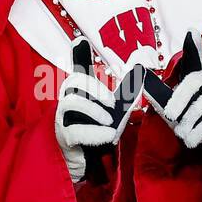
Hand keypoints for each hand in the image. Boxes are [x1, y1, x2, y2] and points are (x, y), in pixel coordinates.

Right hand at [55, 38, 143, 181]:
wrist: (84, 160)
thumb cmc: (97, 131)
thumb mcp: (111, 111)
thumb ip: (123, 92)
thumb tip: (139, 69)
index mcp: (79, 92)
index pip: (78, 71)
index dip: (79, 55)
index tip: (81, 40)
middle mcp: (67, 101)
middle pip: (75, 83)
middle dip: (96, 90)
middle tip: (112, 102)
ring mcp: (62, 118)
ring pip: (73, 104)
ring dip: (95, 112)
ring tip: (110, 123)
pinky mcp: (63, 137)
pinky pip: (76, 131)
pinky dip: (95, 133)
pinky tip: (107, 136)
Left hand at [150, 32, 201, 150]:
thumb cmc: (188, 123)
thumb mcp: (171, 109)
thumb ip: (158, 94)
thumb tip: (140, 77)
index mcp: (197, 80)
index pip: (196, 59)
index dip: (194, 47)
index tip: (191, 32)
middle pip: (195, 81)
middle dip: (179, 99)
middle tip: (170, 116)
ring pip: (201, 105)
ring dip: (187, 124)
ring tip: (183, 133)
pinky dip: (197, 134)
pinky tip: (192, 139)